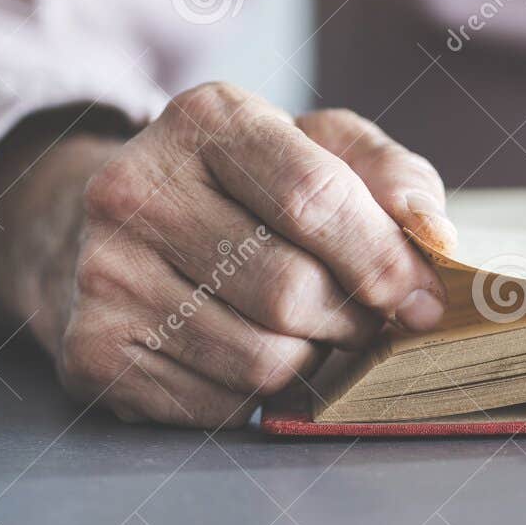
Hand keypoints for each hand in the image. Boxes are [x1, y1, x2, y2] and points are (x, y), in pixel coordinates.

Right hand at [0, 83, 457, 427]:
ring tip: (313, 338)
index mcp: (206, 120)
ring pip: (262, 359)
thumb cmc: (244, 189)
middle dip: (353, 321)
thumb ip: (388, 175)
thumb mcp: (318, 149)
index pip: (314, 197)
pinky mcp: (92, 349)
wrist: (106, 230)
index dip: (384, 259)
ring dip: (314, 364)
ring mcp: (105, 272)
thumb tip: (434, 237)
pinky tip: (252, 356)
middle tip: (367, 323)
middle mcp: (138, 189)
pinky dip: (260, 397)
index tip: (423, 299)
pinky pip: (220, 405)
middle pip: (291, 289)